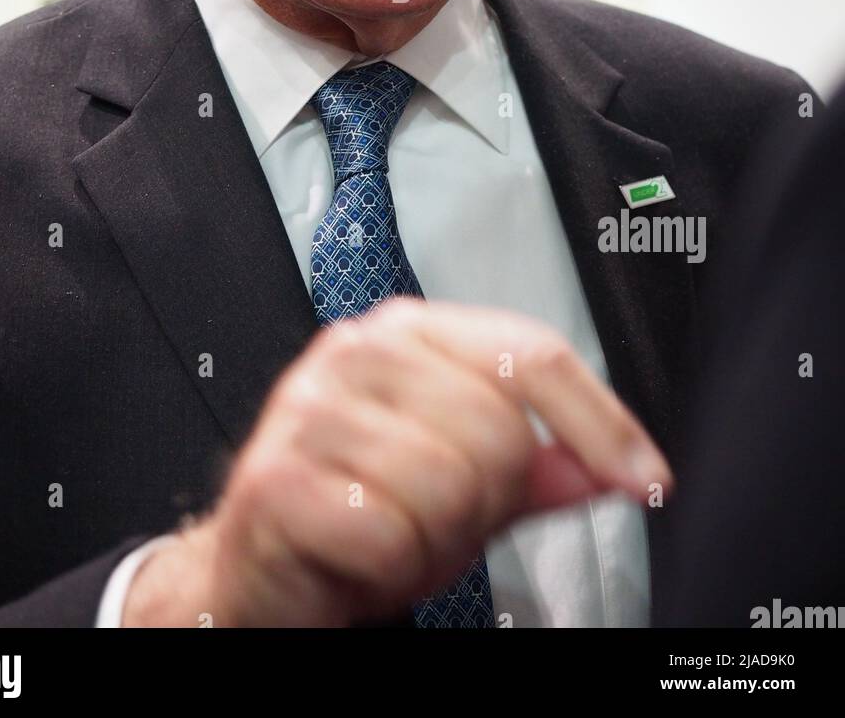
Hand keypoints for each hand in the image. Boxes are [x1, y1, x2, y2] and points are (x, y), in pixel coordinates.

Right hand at [124, 298, 671, 626]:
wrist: (260, 571)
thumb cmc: (358, 516)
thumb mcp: (463, 487)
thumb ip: (537, 468)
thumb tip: (611, 464)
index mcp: (408, 333)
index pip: (529, 352)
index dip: (598, 420)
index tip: (643, 476)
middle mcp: (356, 352)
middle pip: (497, 430)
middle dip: (486, 501)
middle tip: (440, 518)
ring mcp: (309, 408)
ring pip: (447, 484)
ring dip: (435, 540)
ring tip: (396, 535)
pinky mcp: (276, 477)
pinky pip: (389, 534)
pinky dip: (390, 567)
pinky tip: (360, 556)